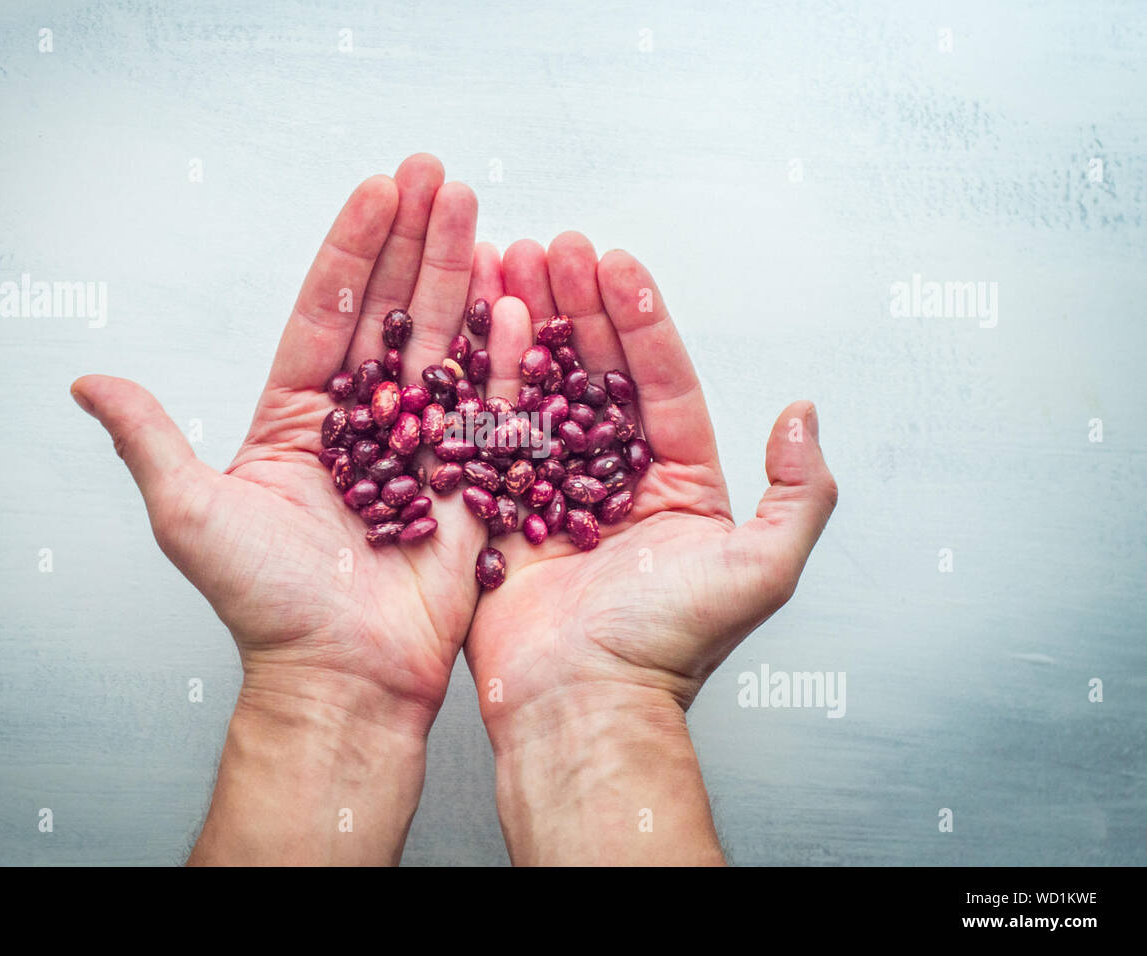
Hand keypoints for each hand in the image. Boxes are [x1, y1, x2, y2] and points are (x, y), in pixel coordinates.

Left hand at [70, 155, 501, 862]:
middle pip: (393, 312)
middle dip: (416, 240)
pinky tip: (517, 298)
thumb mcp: (192, 514)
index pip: (328, 313)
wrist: (342, 676)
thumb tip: (88, 380)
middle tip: (439, 174)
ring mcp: (422, 445)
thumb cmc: (266, 606)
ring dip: (462, 274)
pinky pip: (493, 405)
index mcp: (300, 418)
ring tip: (477, 210)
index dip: (354, 250)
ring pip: (444, 342)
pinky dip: (507, 354)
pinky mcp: (470, 477)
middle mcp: (364, 421)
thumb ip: (151, 438)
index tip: (379, 188)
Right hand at [464, 233, 837, 863]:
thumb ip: (799, 494)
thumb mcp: (760, 570)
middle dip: (578, 304)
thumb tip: (805, 414)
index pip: (660, 380)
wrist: (578, 703)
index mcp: (678, 483)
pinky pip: (494, 431)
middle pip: (596, 371)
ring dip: (529, 325)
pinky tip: (476, 328)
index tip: (615, 260)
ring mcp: (554, 489)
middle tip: (553, 244)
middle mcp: (616, 479)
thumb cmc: (666, 646)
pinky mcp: (502, 508)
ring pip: (542, 389)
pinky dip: (485, 379)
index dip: (639, 317)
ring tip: (508, 264)